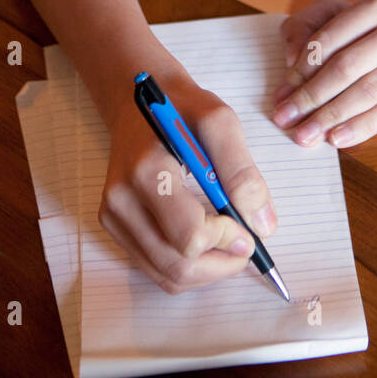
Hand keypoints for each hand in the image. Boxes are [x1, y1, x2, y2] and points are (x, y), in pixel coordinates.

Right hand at [99, 64, 277, 294]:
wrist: (139, 102)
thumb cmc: (182, 109)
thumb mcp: (220, 122)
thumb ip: (242, 173)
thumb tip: (262, 226)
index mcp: (147, 170)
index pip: (189, 235)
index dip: (226, 240)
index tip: (247, 228)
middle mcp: (121, 199)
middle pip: (176, 266)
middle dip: (221, 265)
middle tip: (246, 246)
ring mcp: (114, 216)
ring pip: (166, 276)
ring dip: (206, 271)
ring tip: (228, 244)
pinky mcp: (114, 226)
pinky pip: (154, 268)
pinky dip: (187, 268)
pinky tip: (205, 243)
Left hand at [273, 0, 376, 148]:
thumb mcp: (345, 22)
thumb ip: (308, 27)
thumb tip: (292, 56)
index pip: (330, 37)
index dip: (301, 70)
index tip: (279, 96)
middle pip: (348, 65)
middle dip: (311, 97)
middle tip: (286, 121)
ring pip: (370, 89)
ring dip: (332, 116)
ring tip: (306, 135)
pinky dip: (362, 126)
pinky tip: (338, 138)